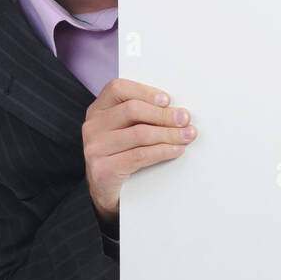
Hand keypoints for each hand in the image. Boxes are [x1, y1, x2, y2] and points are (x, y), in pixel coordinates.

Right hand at [83, 78, 197, 232]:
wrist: (105, 190)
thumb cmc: (121, 154)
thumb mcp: (126, 130)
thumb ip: (142, 116)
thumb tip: (177, 110)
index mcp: (98, 110)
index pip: (118, 88)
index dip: (145, 91)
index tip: (168, 100)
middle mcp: (92, 126)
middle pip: (132, 110)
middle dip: (164, 114)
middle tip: (185, 118)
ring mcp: (95, 148)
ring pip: (140, 133)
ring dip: (169, 134)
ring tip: (187, 135)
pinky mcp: (102, 169)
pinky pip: (139, 156)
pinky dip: (162, 151)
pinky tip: (177, 150)